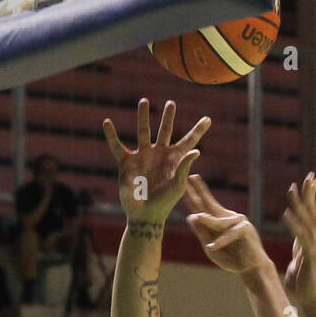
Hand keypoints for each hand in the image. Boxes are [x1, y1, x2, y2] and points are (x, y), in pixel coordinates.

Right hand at [103, 99, 209, 225]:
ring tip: (144, 101)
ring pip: (143, 132)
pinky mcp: (127, 163)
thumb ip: (184, 167)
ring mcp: (142, 157)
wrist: (145, 215)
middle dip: (168, 117)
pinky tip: (107, 122)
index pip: (188, 141)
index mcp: (173, 160)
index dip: (198, 130)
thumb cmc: (164, 203)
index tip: (208, 119)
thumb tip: (196, 151)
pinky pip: (117, 146)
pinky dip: (111, 135)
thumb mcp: (177, 185)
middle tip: (171, 103)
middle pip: (164, 131)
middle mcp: (158, 155)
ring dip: (143, 117)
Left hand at [184, 176, 269, 276]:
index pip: (203, 207)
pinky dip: (220, 242)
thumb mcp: (211, 248)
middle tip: (190, 177)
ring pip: (217, 222)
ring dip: (208, 222)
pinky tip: (211, 247)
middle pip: (209, 203)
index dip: (194, 196)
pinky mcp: (245, 229)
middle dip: (199, 191)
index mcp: (217, 222)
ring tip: (197, 217)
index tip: (184, 184)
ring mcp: (237, 221)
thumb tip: (191, 216)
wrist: (250, 268)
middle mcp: (226, 218)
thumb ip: (201, 234)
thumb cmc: (232, 259)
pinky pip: (228, 235)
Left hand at [283, 174, 315, 306]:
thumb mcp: (300, 259)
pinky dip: (293, 224)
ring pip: (308, 220)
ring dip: (299, 204)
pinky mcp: (311, 256)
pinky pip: (301, 236)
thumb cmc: (303, 282)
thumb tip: (297, 241)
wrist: (312, 299)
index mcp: (315, 238)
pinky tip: (285, 214)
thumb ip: (299, 247)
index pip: (313, 213)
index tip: (309, 180)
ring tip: (291, 189)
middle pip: (314, 211)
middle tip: (308, 175)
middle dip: (310, 193)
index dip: (311, 196)